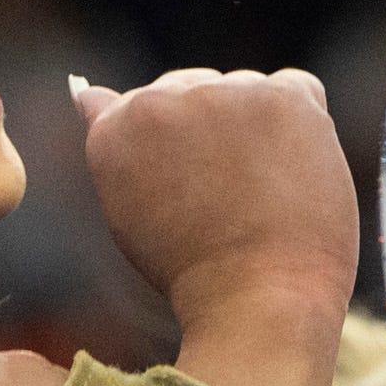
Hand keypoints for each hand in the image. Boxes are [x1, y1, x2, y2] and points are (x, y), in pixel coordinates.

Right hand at [76, 68, 358, 335]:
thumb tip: (86, 92)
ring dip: (253, 125)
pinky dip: (299, 122)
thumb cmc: (193, 270)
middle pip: (192, 88)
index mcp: (115, 128)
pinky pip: (295, 87)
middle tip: (225, 199)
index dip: (172, 146)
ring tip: (259, 192)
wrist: (257, 298)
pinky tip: (290, 170)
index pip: (141, 103)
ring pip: (243, 89)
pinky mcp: (281, 96)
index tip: (189, 186)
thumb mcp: (129, 209)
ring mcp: (223, 93)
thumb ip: (114, 143)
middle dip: (209, 131)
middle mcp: (160, 100)